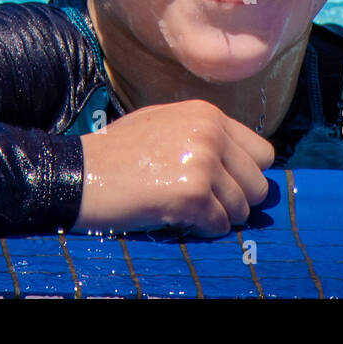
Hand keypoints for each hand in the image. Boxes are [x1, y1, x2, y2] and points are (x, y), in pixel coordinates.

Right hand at [73, 99, 274, 237]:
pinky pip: (221, 224)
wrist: (79, 173)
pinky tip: (178, 219)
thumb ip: (205, 136)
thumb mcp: (164, 124)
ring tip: (187, 210)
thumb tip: (242, 165)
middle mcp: (210, 133)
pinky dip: (204, 229)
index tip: (226, 185)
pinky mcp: (192, 193)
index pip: (263, 152)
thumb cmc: (117, 153)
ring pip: (242, 208)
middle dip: (237, 200)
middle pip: (258, 184)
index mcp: (206, 114)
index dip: (246, 174)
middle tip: (206, 204)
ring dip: (219, 217)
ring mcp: (203, 162)